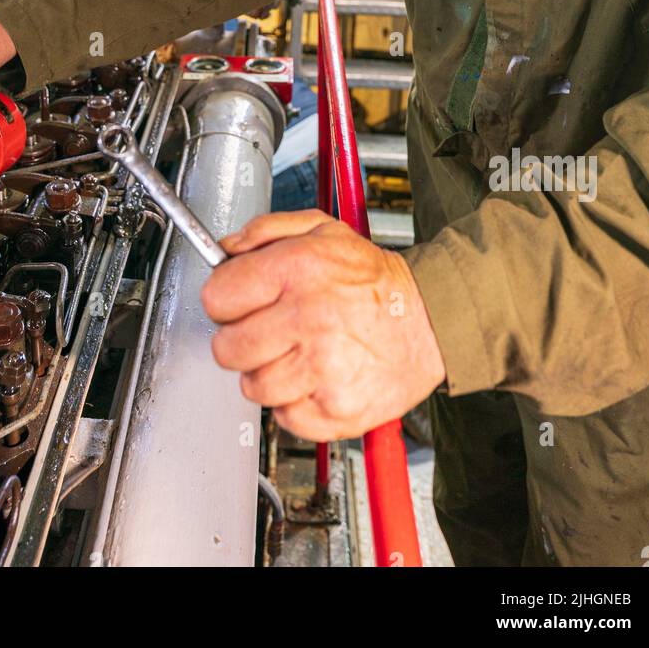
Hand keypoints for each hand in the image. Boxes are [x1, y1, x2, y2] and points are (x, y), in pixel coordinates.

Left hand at [201, 209, 445, 441]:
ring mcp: (323, 369)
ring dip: (269, 373)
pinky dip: (296, 403)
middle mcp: (309, 318)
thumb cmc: (374, 280)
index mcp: (298, 270)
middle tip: (269, 330)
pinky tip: (317, 377)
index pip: (216, 297)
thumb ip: (265, 231)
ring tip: (299, 353)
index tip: (238, 302)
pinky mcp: (337, 409)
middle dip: (241, 339)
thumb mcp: (321, 230)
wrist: (432, 319)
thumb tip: (224, 249)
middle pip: (226, 349)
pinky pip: (285, 417)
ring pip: (253, 387)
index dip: (225, 300)